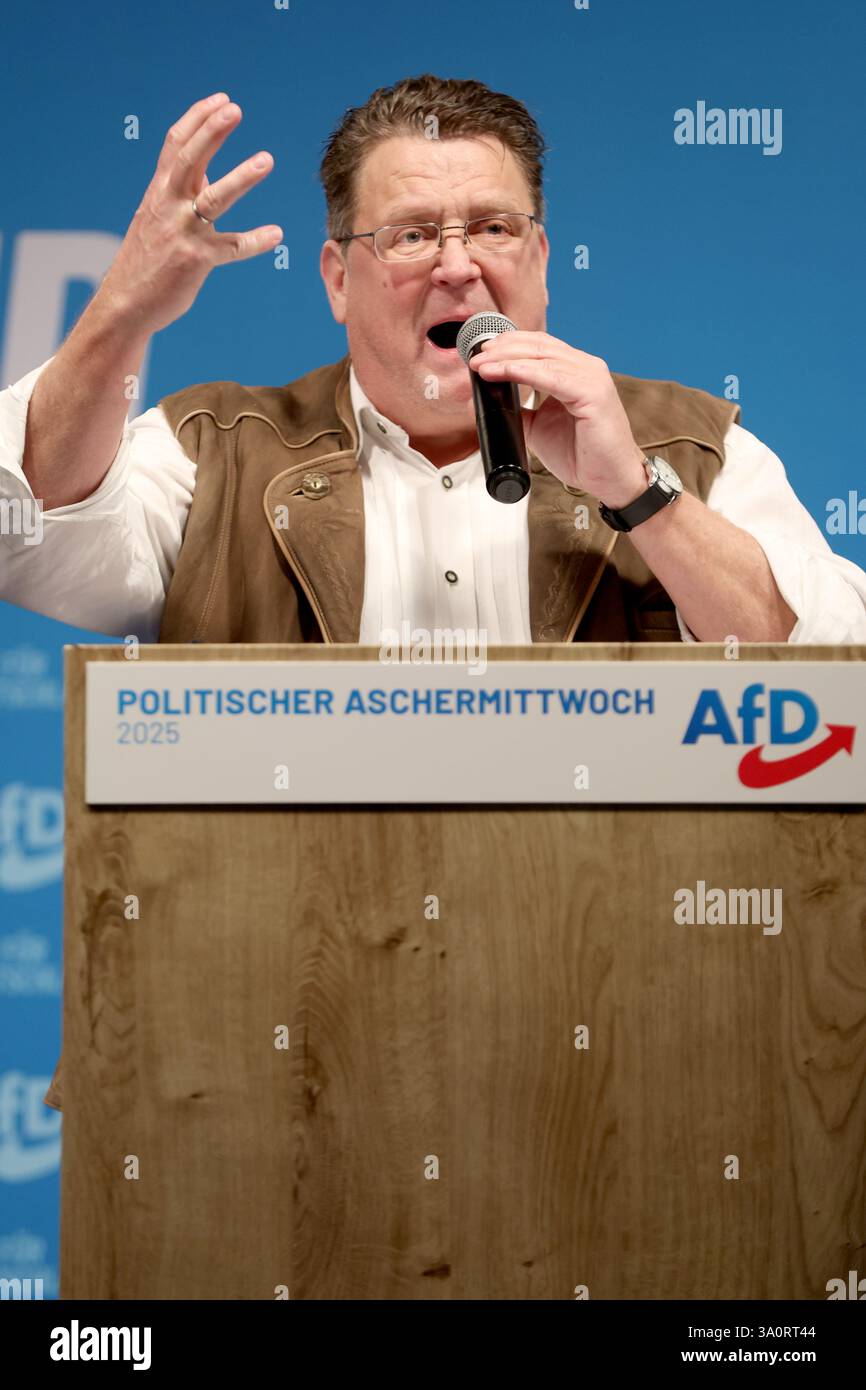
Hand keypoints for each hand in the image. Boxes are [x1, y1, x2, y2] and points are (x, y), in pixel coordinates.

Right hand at [98, 93, 282, 334]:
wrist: (126, 303)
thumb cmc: (147, 259)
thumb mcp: (157, 217)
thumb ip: (180, 192)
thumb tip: (206, 169)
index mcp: (159, 191)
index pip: (176, 144)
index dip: (198, 119)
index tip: (222, 99)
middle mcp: (168, 206)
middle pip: (190, 159)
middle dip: (211, 131)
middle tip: (235, 109)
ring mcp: (182, 233)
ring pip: (213, 199)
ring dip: (241, 177)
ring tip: (266, 159)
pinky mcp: (196, 261)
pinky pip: (231, 248)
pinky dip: (255, 241)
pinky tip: (276, 234)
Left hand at [470, 331, 647, 504]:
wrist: (609, 480)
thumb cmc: (583, 455)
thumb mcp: (538, 429)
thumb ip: (519, 411)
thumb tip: (489, 402)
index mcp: (575, 371)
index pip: (539, 346)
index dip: (508, 345)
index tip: (480, 353)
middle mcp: (586, 367)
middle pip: (538, 345)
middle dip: (502, 348)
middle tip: (474, 357)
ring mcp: (591, 377)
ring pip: (542, 357)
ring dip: (506, 358)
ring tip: (481, 365)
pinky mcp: (593, 392)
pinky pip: (551, 376)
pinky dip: (523, 372)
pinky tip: (502, 372)